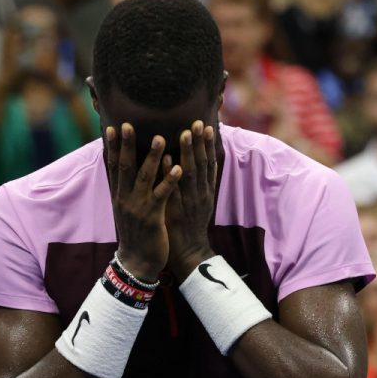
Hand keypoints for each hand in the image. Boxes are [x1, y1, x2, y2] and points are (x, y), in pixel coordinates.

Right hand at [106, 123, 181, 281]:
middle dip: (126, 145)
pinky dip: (170, 180)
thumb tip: (128, 170)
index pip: (113, 166)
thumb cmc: (136, 233)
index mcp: (119, 195)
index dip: (112, 146)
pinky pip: (162, 195)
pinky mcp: (152, 217)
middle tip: (128, 124)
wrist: (137, 263)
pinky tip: (178, 167)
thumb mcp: (127, 209)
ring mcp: (137, 207)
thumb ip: (127, 189)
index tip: (112, 127)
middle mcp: (125, 198)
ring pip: (144, 177)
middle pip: (124, 166)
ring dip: (152, 157)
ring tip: (160, 137)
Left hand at [164, 121, 216, 280]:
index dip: (208, 145)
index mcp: (206, 191)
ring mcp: (190, 203)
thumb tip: (194, 162)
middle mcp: (201, 195)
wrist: (190, 255)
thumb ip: (197, 184)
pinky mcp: (177, 212)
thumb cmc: (190, 226)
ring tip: (184, 133)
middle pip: (202, 164)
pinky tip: (167, 159)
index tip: (207, 125)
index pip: (209, 163)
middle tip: (198, 122)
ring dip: (188, 153)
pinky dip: (171, 174)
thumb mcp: (198, 202)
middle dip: (200, 143)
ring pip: (190, 174)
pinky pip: (174, 189)